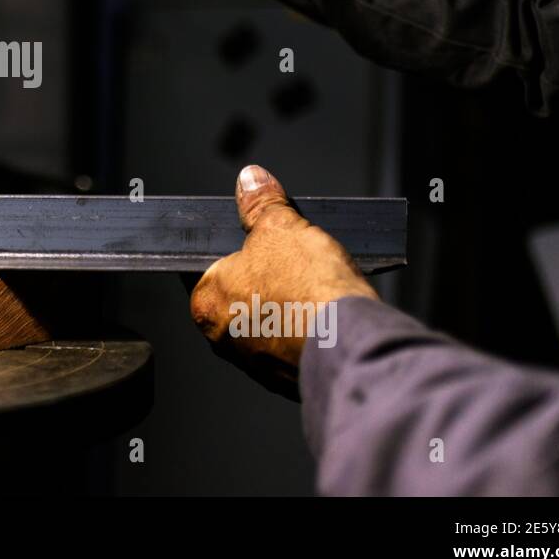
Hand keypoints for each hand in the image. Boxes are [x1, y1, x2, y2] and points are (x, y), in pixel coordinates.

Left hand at [190, 164, 378, 396]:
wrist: (350, 341)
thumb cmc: (308, 290)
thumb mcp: (281, 226)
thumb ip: (260, 203)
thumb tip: (250, 180)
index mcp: (207, 301)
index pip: (209, 267)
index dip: (235, 251)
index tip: (257, 245)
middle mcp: (223, 338)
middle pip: (239, 294)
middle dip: (265, 277)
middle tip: (293, 262)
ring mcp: (255, 363)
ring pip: (266, 321)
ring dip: (285, 305)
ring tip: (313, 287)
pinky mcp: (286, 378)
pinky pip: (291, 344)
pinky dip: (304, 329)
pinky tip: (322, 314)